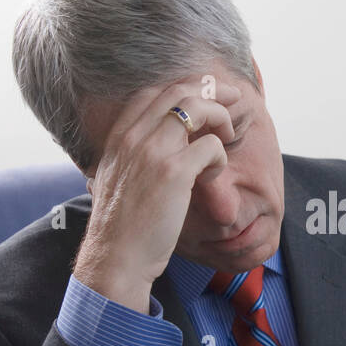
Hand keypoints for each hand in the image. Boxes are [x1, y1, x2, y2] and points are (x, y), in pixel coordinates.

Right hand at [74, 76, 241, 312]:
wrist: (116, 257)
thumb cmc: (121, 227)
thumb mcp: (112, 179)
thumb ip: (129, 158)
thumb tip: (150, 151)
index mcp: (118, 137)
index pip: (153, 92)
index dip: (185, 88)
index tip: (206, 97)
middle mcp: (133, 136)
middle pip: (179, 90)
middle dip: (213, 91)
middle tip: (233, 100)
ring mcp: (152, 151)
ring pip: (198, 108)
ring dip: (221, 117)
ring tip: (226, 137)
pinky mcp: (173, 173)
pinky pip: (211, 145)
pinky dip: (220, 155)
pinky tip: (214, 174)